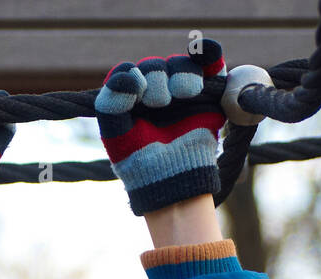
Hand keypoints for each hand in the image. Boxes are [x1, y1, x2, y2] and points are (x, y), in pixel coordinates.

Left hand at [94, 38, 227, 216]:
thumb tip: (130, 74)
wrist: (172, 184)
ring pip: (181, 65)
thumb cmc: (140, 164)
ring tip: (183, 94)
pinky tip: (205, 52)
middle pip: (155, 65)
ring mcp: (181, 94)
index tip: (139, 95)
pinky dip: (209, 55)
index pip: (128, 71)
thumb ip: (110, 103)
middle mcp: (154, 93)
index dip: (133, 77)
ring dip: (181, 73)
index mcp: (129, 100)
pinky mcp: (207, 98)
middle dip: (157, 78)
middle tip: (160, 103)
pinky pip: (209, 67)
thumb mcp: (116, 135)